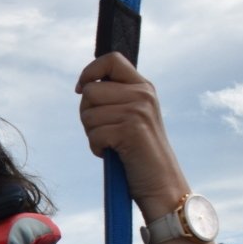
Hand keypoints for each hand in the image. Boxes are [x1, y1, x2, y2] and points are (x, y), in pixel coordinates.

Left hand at [75, 53, 189, 220]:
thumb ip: (115, 98)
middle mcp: (142, 94)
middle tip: (106, 131)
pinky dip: (97, 148)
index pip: (111, 59)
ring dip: (92, 134)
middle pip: (90, 91)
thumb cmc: (139, 153)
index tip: (81, 89)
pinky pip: (93, 134)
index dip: (89, 71)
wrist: (162, 183)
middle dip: (87, 114)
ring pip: (88, 114)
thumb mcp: (132, 116)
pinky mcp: (130, 129)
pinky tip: (114, 153)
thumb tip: (84, 86)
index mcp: (143, 87)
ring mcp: (137, 110)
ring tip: (114, 143)